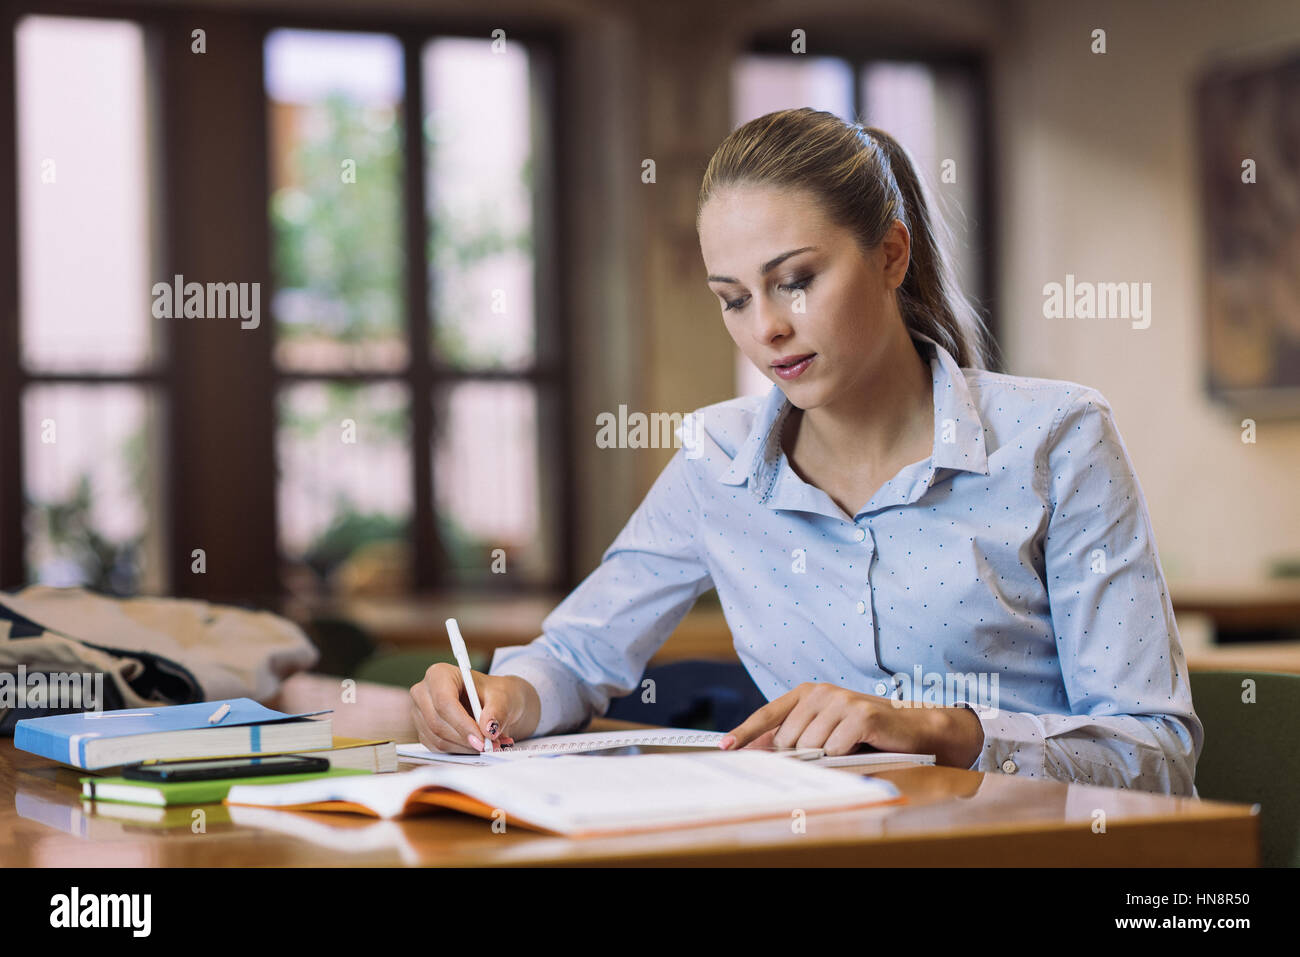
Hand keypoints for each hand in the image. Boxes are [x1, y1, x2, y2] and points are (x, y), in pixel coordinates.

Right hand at [409, 663, 540, 752]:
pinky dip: (460, 751)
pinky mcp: (423, 732)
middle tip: (489, 746)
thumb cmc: (494, 693)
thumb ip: (497, 711)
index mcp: (439, 674)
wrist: (492, 702)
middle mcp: (423, 693)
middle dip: (465, 739)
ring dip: (465, 748)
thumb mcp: (502, 696)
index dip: (462, 723)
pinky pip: (438, 748)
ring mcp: (419, 713)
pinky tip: (476, 745)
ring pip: (438, 740)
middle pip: (437, 723)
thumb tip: (488, 729)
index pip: (444, 701)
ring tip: (488, 745)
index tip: (481, 739)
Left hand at [718, 681, 984, 767]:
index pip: (768, 714)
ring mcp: (841, 700)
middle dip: (799, 756)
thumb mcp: (827, 732)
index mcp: (808, 694)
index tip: (725, 748)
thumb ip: (795, 737)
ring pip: (810, 746)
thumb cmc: (867, 734)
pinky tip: (860, 748)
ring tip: (847, 750)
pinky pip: (835, 749)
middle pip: (787, 739)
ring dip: (826, 757)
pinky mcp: (860, 714)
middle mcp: (821, 692)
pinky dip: (846, 756)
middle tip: (825, 755)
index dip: (745, 732)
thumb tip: (757, 752)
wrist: (915, 730)